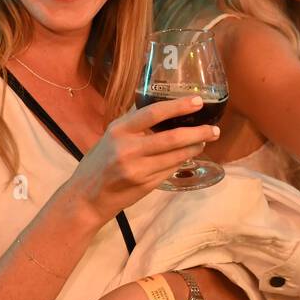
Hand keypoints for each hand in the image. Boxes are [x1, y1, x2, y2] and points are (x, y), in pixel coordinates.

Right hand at [67, 95, 219, 224]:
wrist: (85, 198)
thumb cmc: (97, 163)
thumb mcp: (110, 137)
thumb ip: (134, 124)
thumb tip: (162, 109)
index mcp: (119, 131)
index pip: (153, 113)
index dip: (178, 106)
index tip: (197, 101)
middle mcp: (128, 149)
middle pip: (172, 138)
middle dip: (197, 133)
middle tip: (214, 129)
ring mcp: (137, 169)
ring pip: (175, 156)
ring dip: (194, 148)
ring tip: (205, 141)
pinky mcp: (145, 185)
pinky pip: (170, 170)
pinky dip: (181, 161)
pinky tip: (187, 156)